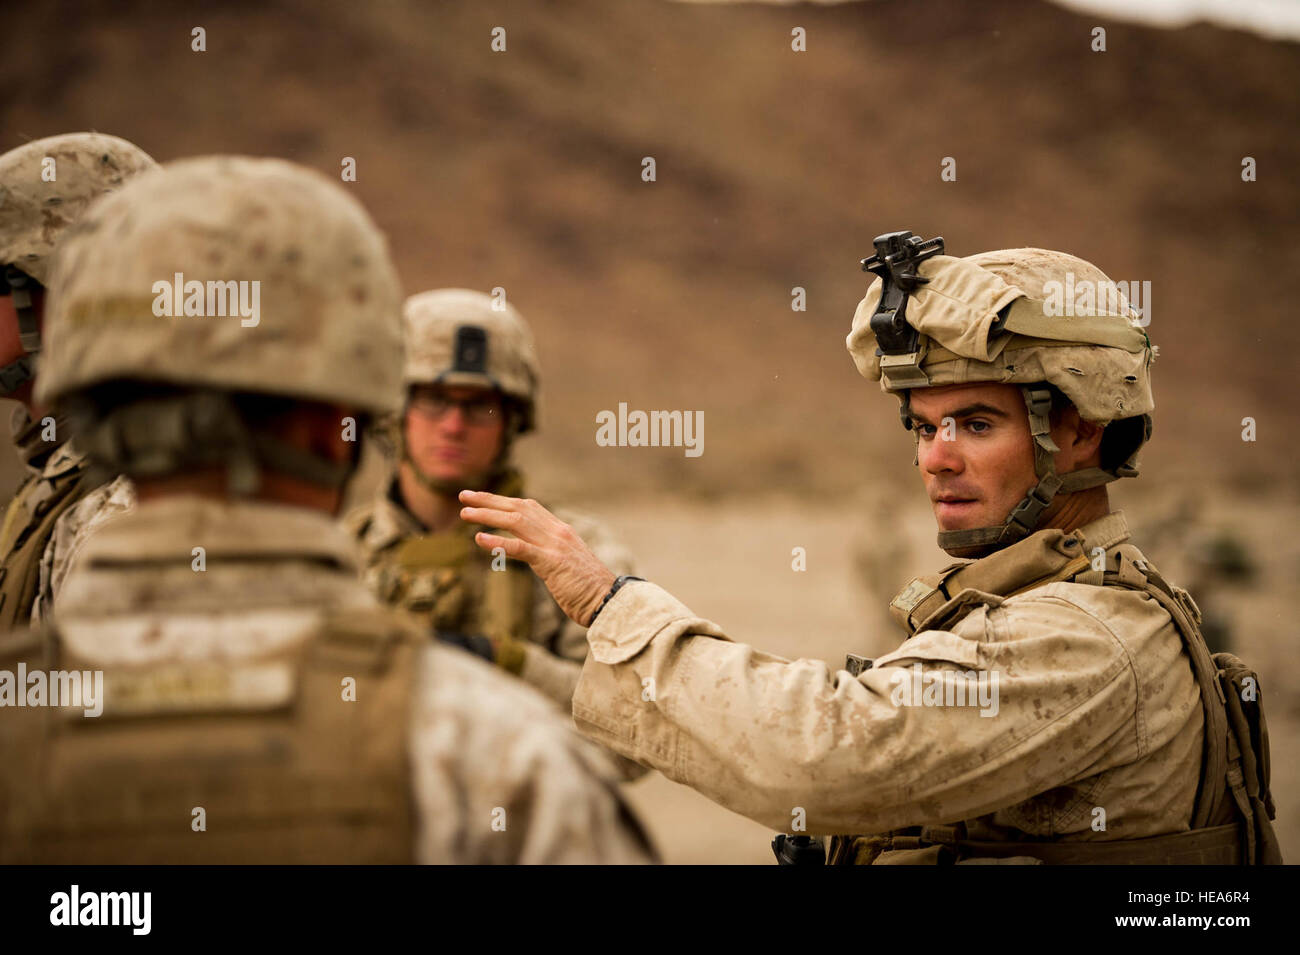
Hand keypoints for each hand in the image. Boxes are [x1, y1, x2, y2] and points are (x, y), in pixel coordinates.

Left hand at [459, 490, 616, 625]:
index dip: (502, 500)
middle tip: (463, 496)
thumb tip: (530, 553)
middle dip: (488, 500)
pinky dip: (498, 542)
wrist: (609, 601)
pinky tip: (479, 539)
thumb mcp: (567, 565)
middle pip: (518, 507)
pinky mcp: (552, 562)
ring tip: (464, 514)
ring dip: (487, 516)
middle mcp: (557, 531)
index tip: (481, 497)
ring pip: (516, 521)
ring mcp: (555, 545)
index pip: (528, 506)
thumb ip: (549, 554)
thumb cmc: (588, 589)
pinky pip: (521, 548)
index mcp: (560, 531)